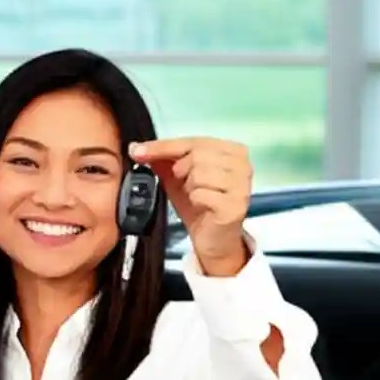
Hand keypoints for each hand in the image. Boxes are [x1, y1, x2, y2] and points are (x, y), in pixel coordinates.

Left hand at [129, 137, 251, 275]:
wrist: (212, 238)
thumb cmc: (200, 203)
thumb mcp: (177, 176)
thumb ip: (162, 158)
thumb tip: (136, 148)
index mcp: (232, 150)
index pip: (192, 141)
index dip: (162, 146)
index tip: (137, 151)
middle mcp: (243, 164)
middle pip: (196, 155)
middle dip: (181, 171)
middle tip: (185, 184)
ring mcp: (242, 185)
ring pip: (199, 174)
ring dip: (190, 187)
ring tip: (197, 196)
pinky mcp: (236, 206)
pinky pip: (202, 194)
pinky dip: (196, 200)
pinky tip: (203, 206)